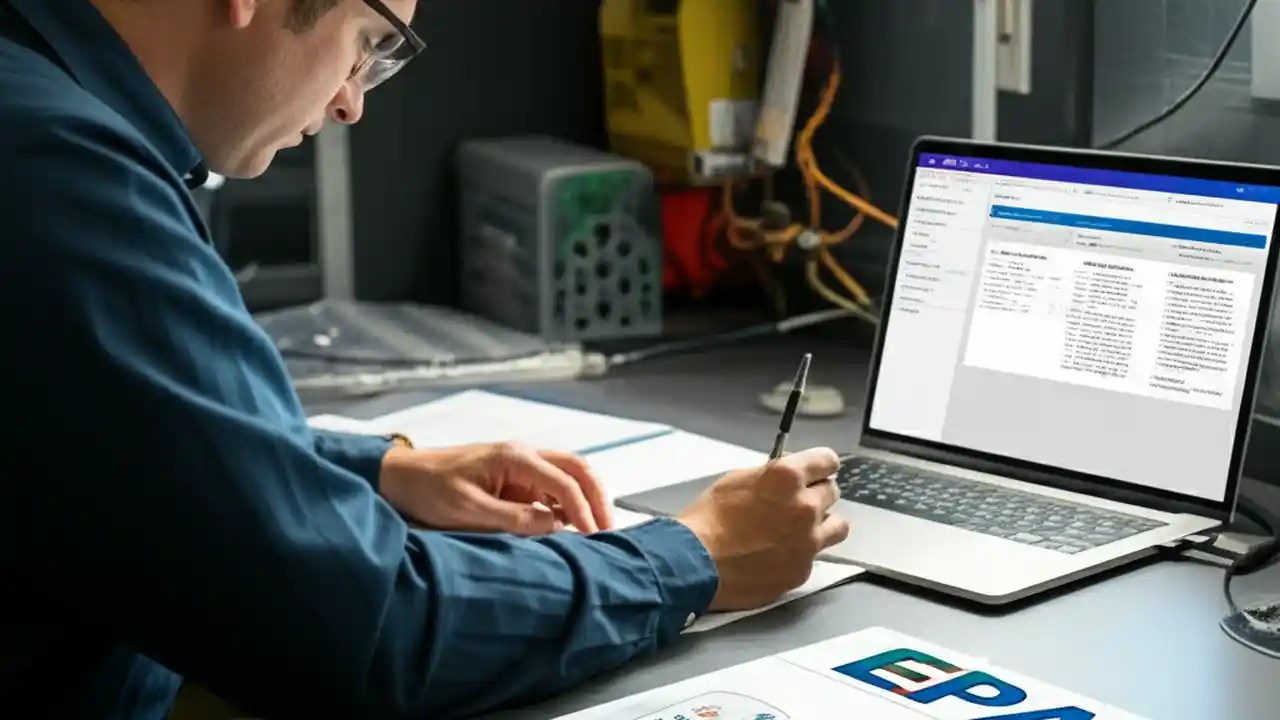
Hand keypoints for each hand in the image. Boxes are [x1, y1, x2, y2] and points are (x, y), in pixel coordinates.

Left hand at [378, 442, 612, 535]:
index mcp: (516, 457)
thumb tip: (554, 527)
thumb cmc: (430, 489)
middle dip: (598, 498)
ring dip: (586, 499)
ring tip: (596, 531)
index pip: (564, 483)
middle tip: (608, 530)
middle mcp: (524, 455)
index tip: (595, 537)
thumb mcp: (470, 510)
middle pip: (578, 468)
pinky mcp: (515, 477)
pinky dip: (567, 503)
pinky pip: (551, 486)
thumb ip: (514, 520)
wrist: (403, 476)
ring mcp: (521, 464)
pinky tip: (569, 526)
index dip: (584, 511)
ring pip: (569, 474)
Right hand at [675, 447, 848, 610]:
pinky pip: (813, 556)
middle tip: (796, 502)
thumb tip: (787, 476)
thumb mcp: (736, 479)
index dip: (821, 464)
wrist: (695, 563)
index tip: (818, 469)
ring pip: (837, 526)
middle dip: (816, 493)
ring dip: (822, 523)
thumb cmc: (708, 518)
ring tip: (800, 529)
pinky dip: (801, 553)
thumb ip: (770, 475)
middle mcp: (805, 507)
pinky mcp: (803, 570)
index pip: (827, 460)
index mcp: (787, 477)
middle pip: (832, 492)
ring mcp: (808, 542)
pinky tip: (778, 555)